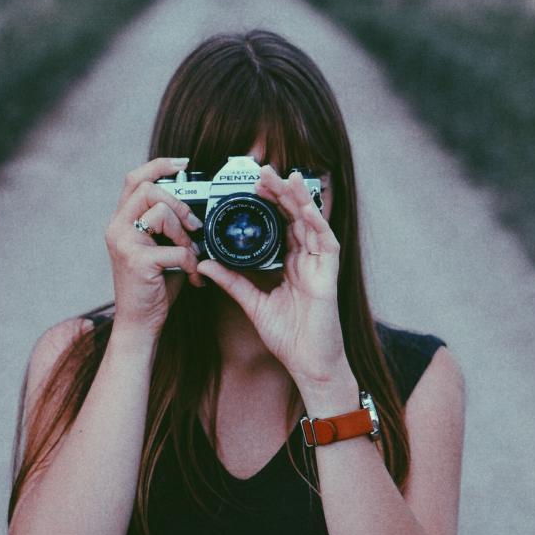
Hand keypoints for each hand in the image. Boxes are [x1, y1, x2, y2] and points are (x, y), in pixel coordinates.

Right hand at [105, 157, 203, 336]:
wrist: (139, 324)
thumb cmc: (153, 286)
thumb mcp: (159, 248)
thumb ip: (169, 226)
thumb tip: (197, 207)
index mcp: (121, 221)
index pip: (135, 179)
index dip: (159, 165)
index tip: (184, 164)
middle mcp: (117, 228)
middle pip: (149, 188)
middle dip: (180, 203)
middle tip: (194, 225)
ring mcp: (124, 243)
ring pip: (162, 212)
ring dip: (186, 234)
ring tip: (190, 255)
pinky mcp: (137, 261)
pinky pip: (177, 248)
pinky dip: (192, 263)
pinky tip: (194, 278)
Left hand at [196, 165, 346, 385]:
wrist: (308, 363)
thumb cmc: (288, 336)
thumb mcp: (252, 302)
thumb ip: (231, 280)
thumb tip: (204, 263)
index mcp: (290, 262)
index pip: (280, 223)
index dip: (268, 202)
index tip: (251, 185)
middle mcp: (306, 258)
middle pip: (295, 216)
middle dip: (281, 191)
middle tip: (263, 170)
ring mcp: (319, 265)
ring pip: (311, 222)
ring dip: (299, 198)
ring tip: (286, 176)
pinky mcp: (330, 274)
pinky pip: (325, 241)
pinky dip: (317, 222)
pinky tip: (305, 206)